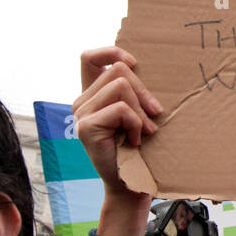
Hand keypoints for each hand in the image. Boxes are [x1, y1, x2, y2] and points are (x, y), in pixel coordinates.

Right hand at [71, 46, 162, 235]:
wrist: (132, 183)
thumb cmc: (140, 148)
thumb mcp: (138, 113)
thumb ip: (134, 92)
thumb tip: (145, 68)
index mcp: (92, 95)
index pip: (89, 58)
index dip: (112, 52)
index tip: (134, 64)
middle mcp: (82, 102)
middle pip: (118, 69)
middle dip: (144, 90)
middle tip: (154, 115)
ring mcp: (80, 114)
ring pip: (121, 86)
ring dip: (141, 110)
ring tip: (144, 131)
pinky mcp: (86, 127)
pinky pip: (122, 109)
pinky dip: (137, 124)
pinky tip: (135, 141)